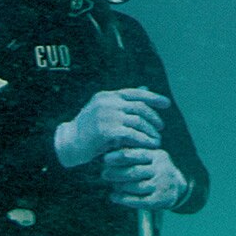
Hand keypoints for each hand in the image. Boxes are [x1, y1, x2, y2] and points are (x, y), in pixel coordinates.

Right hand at [53, 87, 167, 168]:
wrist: (69, 143)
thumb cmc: (87, 129)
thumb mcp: (103, 111)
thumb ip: (122, 103)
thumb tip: (145, 88)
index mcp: (107, 96)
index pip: (135, 93)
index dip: (153, 97)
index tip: (167, 104)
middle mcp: (108, 102)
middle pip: (140, 107)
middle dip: (154, 118)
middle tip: (160, 128)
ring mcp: (107, 115)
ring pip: (138, 121)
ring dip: (150, 132)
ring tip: (157, 141)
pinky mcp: (106, 130)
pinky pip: (132, 134)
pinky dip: (143, 140)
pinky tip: (149, 146)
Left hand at [102, 145, 188, 211]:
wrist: (177, 186)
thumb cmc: (155, 170)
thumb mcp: (150, 158)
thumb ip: (133, 154)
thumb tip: (109, 153)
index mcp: (158, 155)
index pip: (137, 155)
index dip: (120, 157)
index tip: (105, 159)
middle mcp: (162, 169)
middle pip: (135, 171)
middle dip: (117, 173)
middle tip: (104, 174)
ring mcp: (162, 185)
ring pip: (136, 186)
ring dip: (120, 186)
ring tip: (111, 184)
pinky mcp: (160, 200)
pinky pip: (139, 201)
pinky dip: (124, 199)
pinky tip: (114, 197)